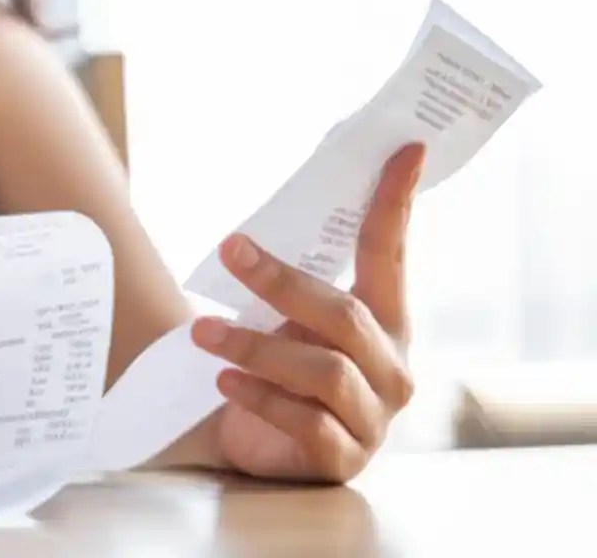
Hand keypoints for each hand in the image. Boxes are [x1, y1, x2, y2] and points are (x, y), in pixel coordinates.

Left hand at [190, 144, 424, 482]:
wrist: (264, 451)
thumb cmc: (279, 374)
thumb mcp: (288, 324)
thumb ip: (289, 288)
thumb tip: (247, 233)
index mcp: (385, 322)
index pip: (390, 255)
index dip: (395, 204)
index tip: (405, 149)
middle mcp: (391, 367)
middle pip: (343, 315)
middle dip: (281, 281)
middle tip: (231, 252)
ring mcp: (374, 417)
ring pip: (321, 371)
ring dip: (254, 346)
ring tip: (202, 333)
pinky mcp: (344, 458)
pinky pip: (305, 422)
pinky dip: (260, 398)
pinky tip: (224, 383)